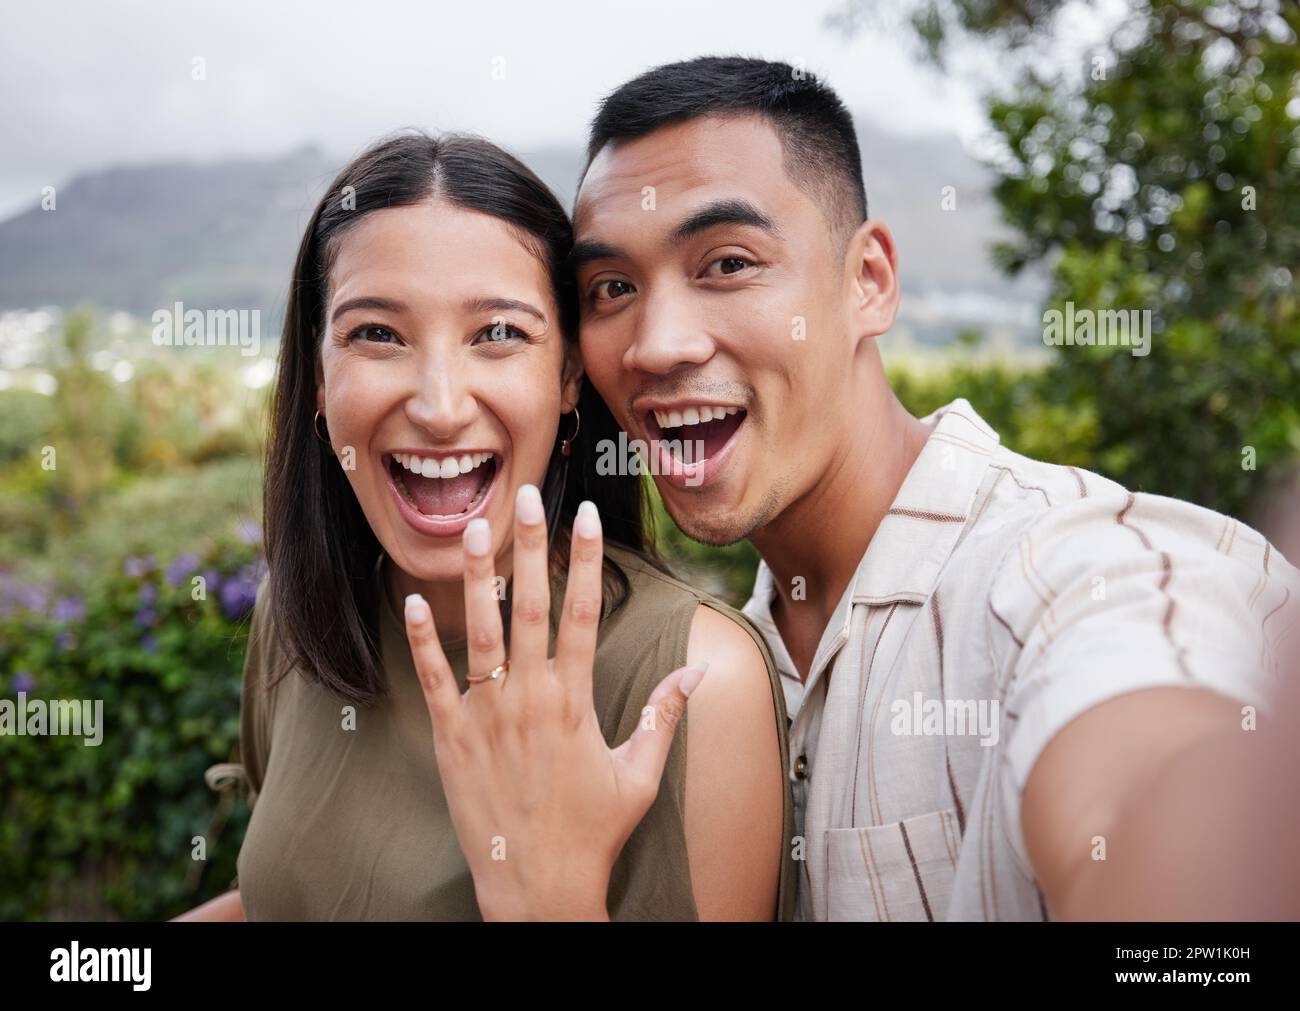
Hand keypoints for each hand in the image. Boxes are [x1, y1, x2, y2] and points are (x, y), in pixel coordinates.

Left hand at [403, 484, 707, 919]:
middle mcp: (529, 698)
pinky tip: (413, 602)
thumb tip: (696, 670)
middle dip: (529, 547)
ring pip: (479, 632)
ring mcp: (486, 716)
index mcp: (575, 701)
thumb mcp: (638, 774)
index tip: (585, 518)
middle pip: (530, 607)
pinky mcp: (451, 738)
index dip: (584, 561)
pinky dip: (422, 642)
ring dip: (474, 579)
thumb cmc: (593, 832)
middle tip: (525, 497)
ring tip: (471, 529)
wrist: (537, 886)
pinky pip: (432, 680)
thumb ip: (663, 715)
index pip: (581, 614)